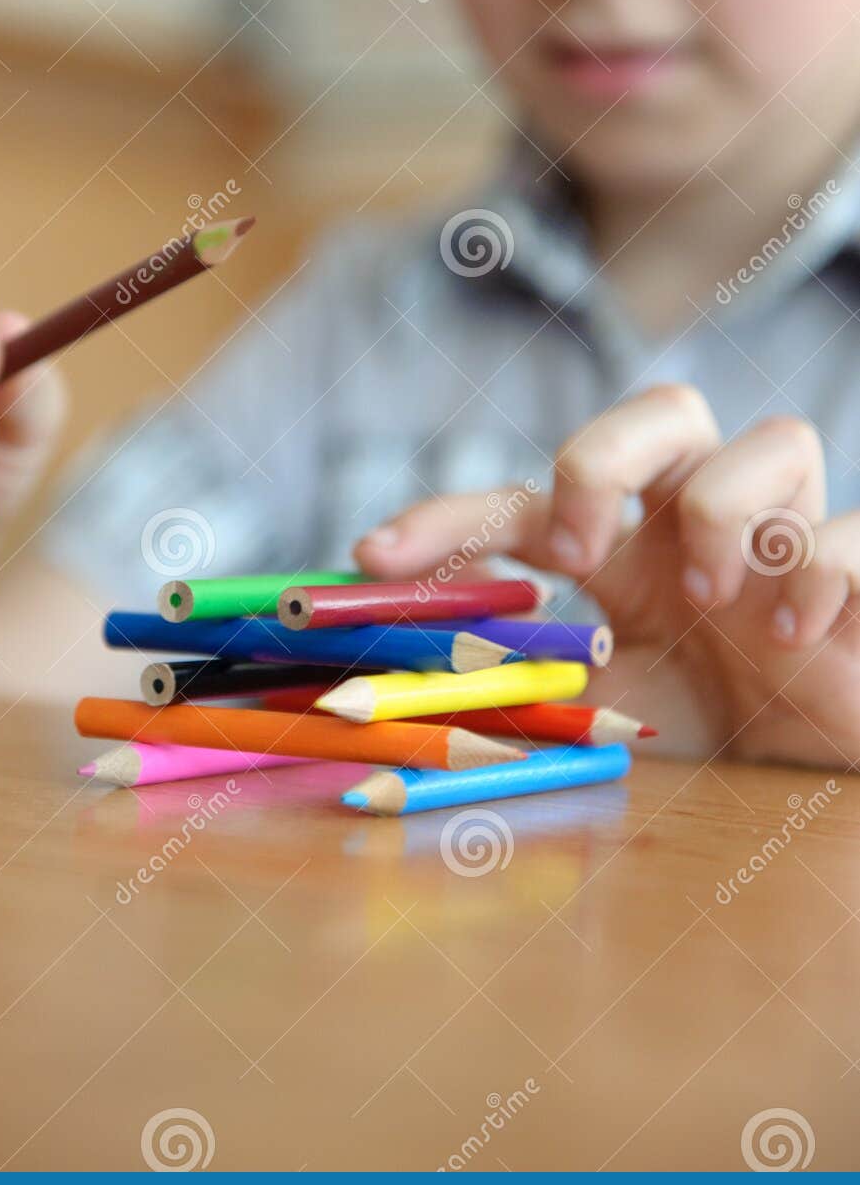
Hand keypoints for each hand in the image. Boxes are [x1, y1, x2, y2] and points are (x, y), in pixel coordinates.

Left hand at [353, 384, 858, 769]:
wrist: (821, 777)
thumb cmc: (707, 736)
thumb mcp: (593, 716)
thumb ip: (524, 690)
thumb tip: (393, 688)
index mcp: (630, 552)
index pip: (528, 502)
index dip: (449, 519)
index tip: (372, 557)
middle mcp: (704, 524)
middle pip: (667, 407)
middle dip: (606, 458)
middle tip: (584, 553)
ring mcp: (790, 538)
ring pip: (773, 440)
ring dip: (726, 516)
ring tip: (719, 609)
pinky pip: (849, 531)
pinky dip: (817, 573)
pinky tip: (794, 637)